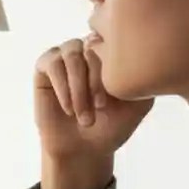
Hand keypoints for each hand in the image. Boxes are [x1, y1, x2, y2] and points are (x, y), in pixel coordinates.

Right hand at [33, 35, 152, 188]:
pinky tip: (69, 109)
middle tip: (101, 108)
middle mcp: (88, 47)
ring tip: (84, 115)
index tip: (118, 99)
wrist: (84, 148)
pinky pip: (53, 65)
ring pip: (72, 55)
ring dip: (79, 87)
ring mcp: (65, 54)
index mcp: (113, 52)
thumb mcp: (139, 102)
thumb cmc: (112, 125)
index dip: (115, 68)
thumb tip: (143, 52)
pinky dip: (63, 88)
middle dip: (97, 80)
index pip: (116, 41)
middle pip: (92, 46)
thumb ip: (143, 76)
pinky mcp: (44, 66)